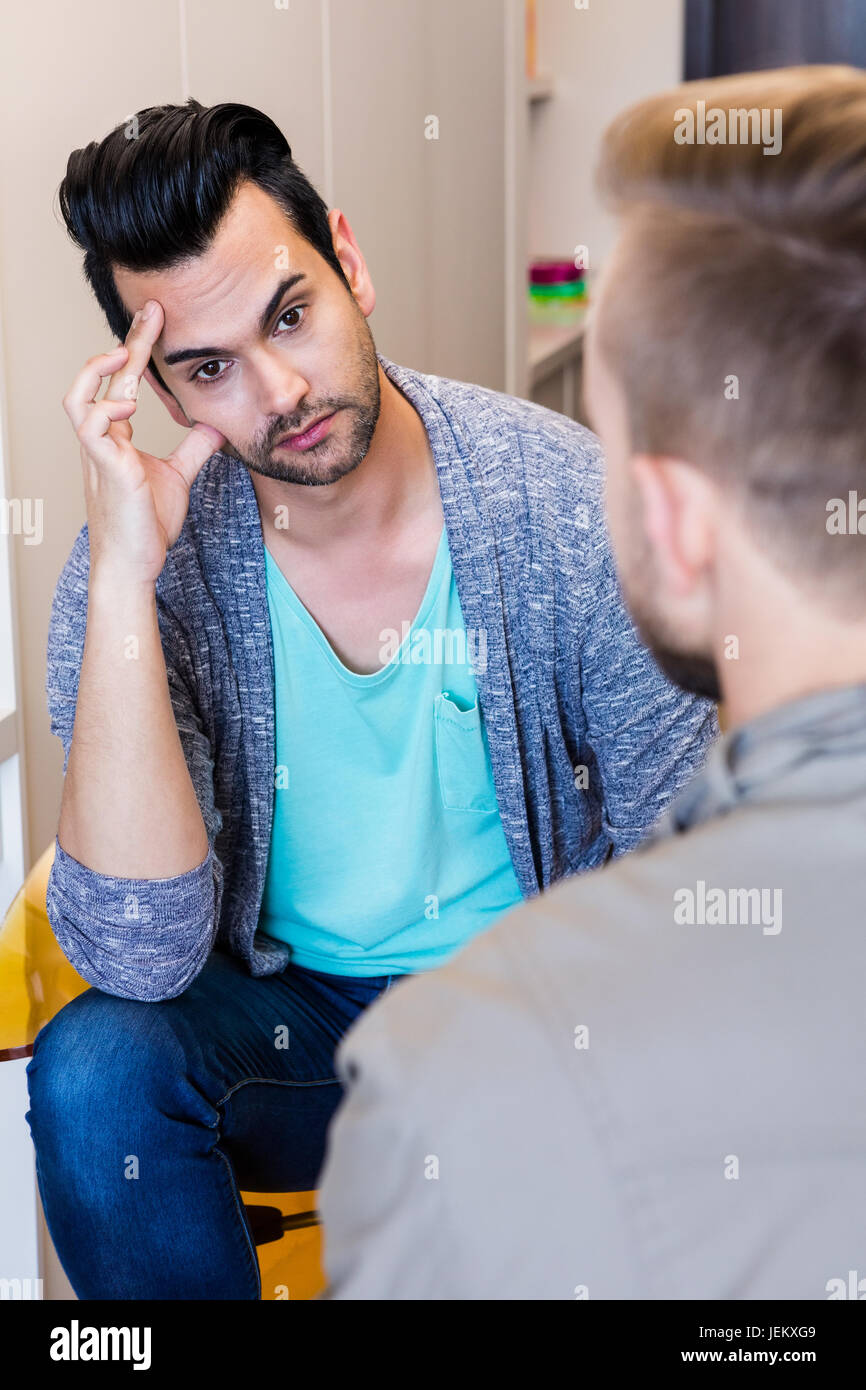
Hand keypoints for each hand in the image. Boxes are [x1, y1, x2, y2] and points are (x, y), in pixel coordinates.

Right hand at [62, 300, 224, 585]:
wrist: (135, 563)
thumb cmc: (148, 525)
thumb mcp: (179, 475)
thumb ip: (193, 448)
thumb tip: (215, 424)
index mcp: (116, 436)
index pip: (123, 380)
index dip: (137, 347)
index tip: (157, 318)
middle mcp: (102, 439)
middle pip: (102, 378)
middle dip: (126, 341)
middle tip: (151, 312)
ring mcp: (99, 453)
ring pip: (78, 399)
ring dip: (99, 371)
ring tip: (126, 354)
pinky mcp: (105, 468)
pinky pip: (91, 427)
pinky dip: (107, 408)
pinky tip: (129, 403)